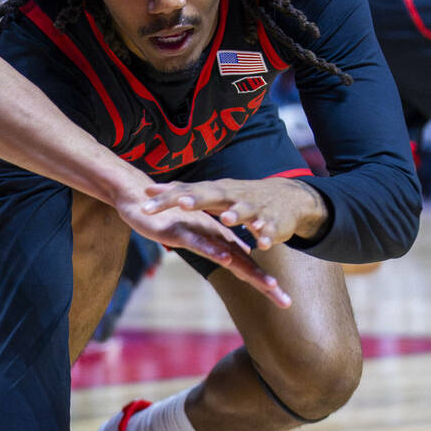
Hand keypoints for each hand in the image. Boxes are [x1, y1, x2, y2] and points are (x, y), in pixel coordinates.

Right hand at [115, 189, 291, 308]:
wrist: (138, 196)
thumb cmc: (164, 217)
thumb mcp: (191, 236)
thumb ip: (211, 246)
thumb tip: (231, 259)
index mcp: (217, 239)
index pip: (245, 264)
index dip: (263, 282)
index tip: (282, 300)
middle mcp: (213, 237)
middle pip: (244, 264)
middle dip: (265, 283)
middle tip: (284, 301)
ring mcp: (198, 234)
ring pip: (227, 255)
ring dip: (249, 270)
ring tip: (268, 285)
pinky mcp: (180, 231)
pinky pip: (199, 243)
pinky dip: (214, 251)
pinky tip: (226, 259)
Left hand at [142, 177, 327, 250]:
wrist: (285, 197)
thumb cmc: (236, 196)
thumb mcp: (207, 192)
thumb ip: (179, 191)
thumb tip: (147, 188)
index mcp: (213, 190)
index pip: (185, 191)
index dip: (166, 197)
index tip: (146, 201)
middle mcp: (231, 196)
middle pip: (211, 196)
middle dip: (197, 199)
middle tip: (182, 204)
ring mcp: (254, 208)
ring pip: (243, 210)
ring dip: (235, 214)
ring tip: (226, 219)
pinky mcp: (273, 221)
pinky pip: (269, 228)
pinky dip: (266, 234)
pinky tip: (262, 242)